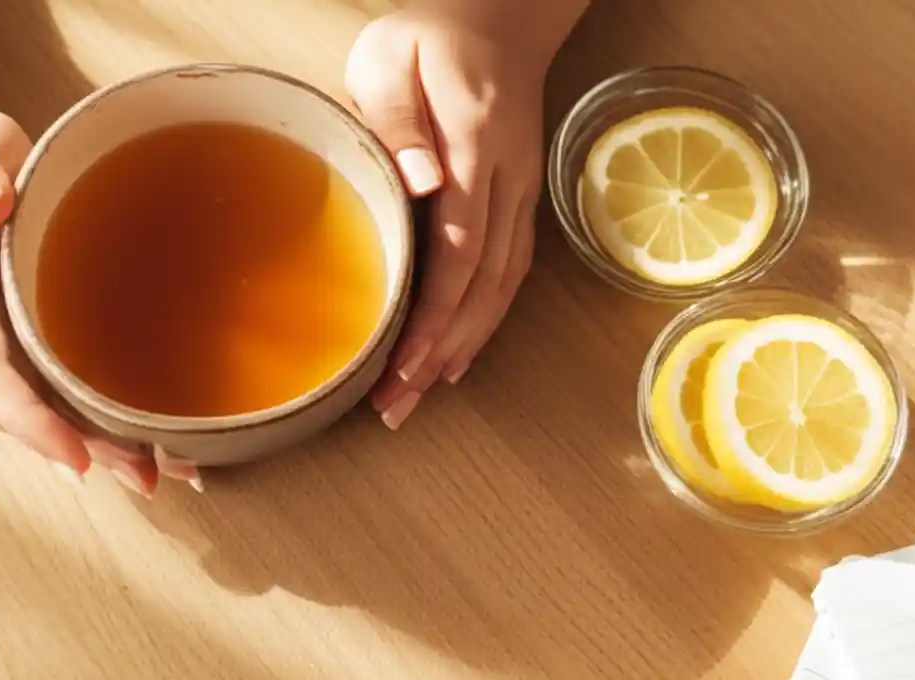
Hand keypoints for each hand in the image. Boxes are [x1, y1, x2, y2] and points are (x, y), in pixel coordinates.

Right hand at [0, 108, 199, 494]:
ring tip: (166, 474)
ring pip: (40, 410)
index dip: (24, 418)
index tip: (75, 454)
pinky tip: (154, 445)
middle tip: (147, 477)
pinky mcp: (18, 348)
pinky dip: (102, 420)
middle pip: (15, 408)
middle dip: (78, 447)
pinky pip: (57, 391)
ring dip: (100, 446)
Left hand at [345, 10, 549, 429]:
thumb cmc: (433, 35)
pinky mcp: (517, 199)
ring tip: (418, 396)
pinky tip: (457, 354)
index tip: (403, 366)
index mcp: (476, 150)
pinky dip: (484, 318)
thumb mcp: (395, 56)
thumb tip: (423, 185)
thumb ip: (399, 118)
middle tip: (396, 406)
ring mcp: (519, 193)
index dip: (434, 317)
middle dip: (441, 353)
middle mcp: (508, 182)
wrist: (500, 15)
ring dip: (463, 347)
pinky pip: (508, 270)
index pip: (459, 252)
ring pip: (500, 287)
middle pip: (482, 286)